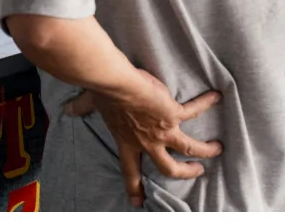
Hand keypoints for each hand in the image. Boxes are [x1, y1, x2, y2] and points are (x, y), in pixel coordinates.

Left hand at [65, 68, 221, 207]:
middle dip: (184, 172)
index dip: (134, 187)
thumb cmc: (102, 93)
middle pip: (168, 167)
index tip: (137, 201)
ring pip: (189, 148)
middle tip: (196, 171)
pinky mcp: (173, 114)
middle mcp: (147, 141)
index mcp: (127, 141)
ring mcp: (162, 130)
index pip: (130, 170)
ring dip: (204, 150)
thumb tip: (68, 110)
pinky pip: (194, 110)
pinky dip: (205, 102)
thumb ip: (82, 108)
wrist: (114, 82)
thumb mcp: (91, 103)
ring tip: (216, 148)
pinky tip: (215, 96)